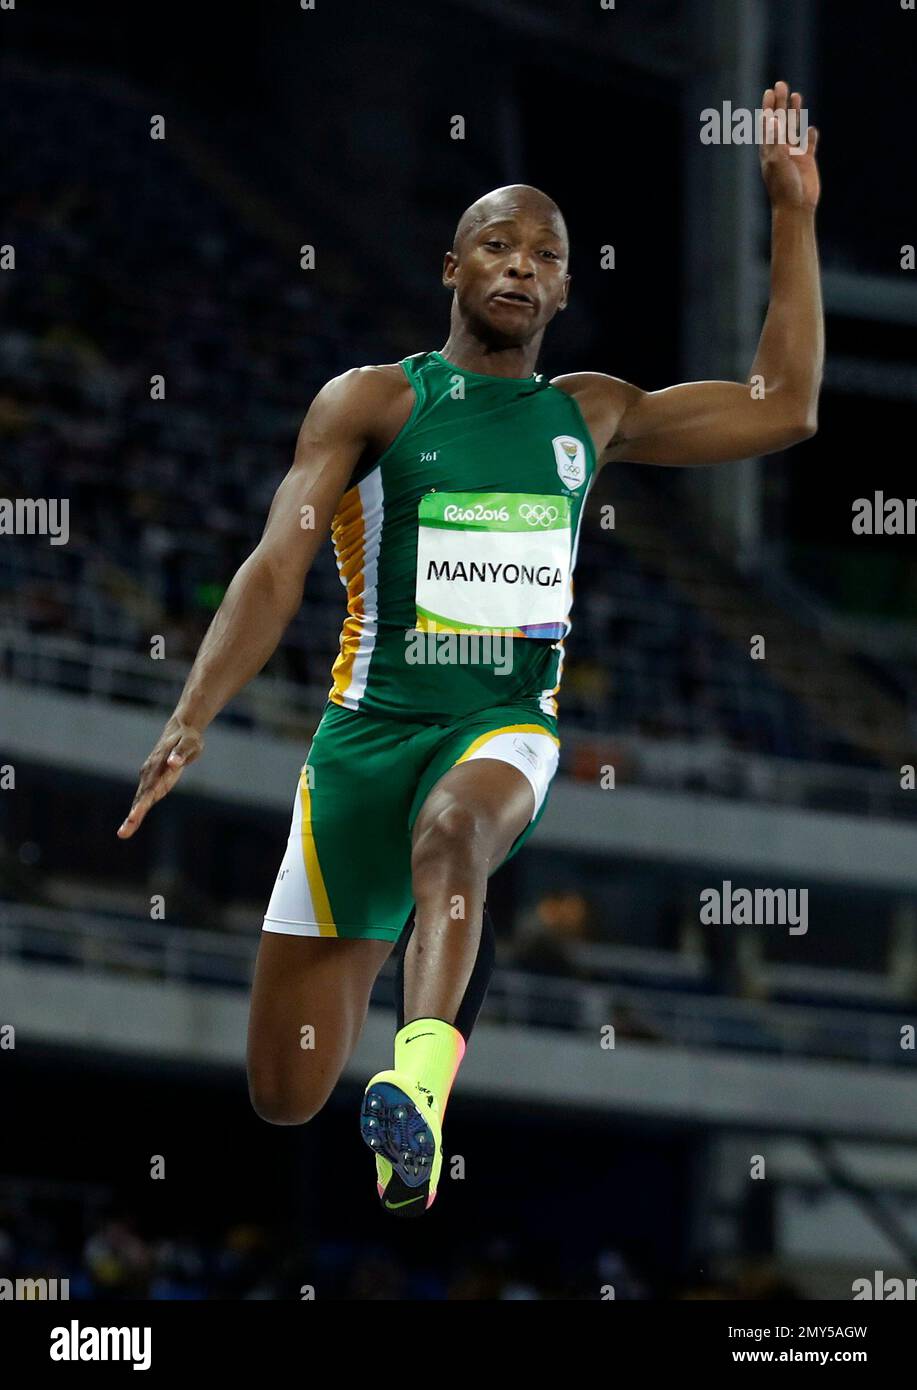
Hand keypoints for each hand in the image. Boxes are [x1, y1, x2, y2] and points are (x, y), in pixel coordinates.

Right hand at [117, 715, 203, 837]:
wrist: (181, 731)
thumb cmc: (188, 738)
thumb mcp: (189, 744)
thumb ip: (181, 753)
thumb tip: (173, 763)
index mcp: (159, 766)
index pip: (150, 788)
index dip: (142, 803)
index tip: (134, 816)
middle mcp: (151, 772)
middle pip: (141, 797)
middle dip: (134, 815)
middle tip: (123, 833)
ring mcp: (150, 776)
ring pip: (140, 799)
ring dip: (133, 816)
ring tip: (123, 833)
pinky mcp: (153, 780)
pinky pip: (145, 797)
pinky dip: (138, 809)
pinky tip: (131, 822)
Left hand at [759, 80, 819, 211]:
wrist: (796, 206)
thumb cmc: (783, 186)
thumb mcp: (776, 161)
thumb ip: (775, 139)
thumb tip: (772, 118)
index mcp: (769, 149)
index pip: (768, 123)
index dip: (769, 107)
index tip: (769, 92)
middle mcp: (780, 149)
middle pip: (781, 121)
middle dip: (781, 103)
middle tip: (781, 84)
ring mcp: (794, 154)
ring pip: (794, 128)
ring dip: (795, 113)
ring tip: (797, 96)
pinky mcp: (807, 161)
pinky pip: (809, 144)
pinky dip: (810, 136)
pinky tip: (810, 129)